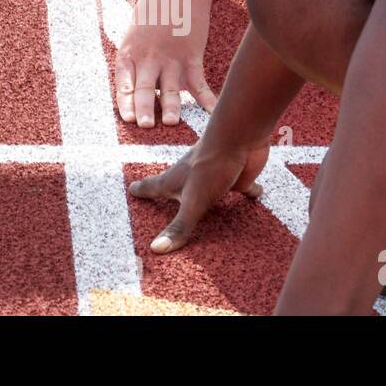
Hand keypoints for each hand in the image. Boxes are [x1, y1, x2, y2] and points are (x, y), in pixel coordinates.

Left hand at [112, 0, 214, 125]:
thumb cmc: (153, 12)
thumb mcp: (133, 35)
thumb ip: (134, 63)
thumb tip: (133, 92)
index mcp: (129, 54)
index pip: (125, 84)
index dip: (126, 103)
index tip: (128, 119)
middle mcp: (148, 57)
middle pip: (146, 87)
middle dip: (145, 108)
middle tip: (145, 126)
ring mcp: (171, 57)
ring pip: (171, 87)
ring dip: (172, 106)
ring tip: (172, 122)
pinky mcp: (191, 56)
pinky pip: (198, 82)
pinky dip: (207, 99)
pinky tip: (211, 111)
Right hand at [128, 140, 268, 252]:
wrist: (242, 136)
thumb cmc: (211, 165)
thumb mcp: (192, 202)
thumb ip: (179, 226)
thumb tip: (156, 249)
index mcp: (176, 180)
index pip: (153, 187)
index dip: (141, 191)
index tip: (131, 190)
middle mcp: (192, 177)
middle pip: (177, 187)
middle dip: (169, 194)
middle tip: (159, 198)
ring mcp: (214, 176)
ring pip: (207, 189)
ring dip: (204, 196)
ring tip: (200, 204)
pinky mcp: (237, 176)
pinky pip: (241, 187)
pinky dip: (247, 192)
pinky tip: (254, 196)